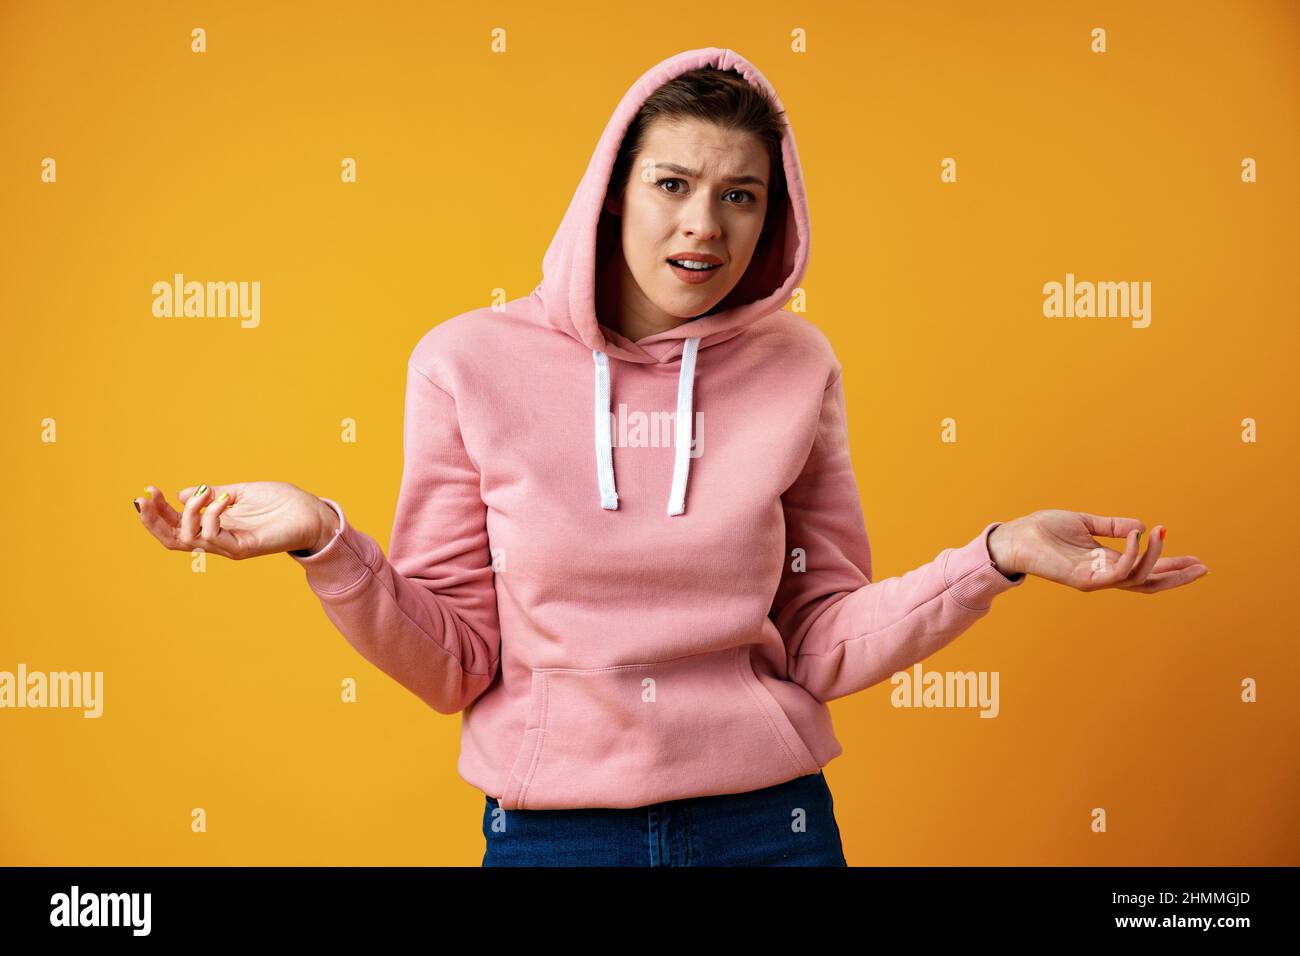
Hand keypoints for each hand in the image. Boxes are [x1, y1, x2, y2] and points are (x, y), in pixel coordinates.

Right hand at [133, 481, 338, 559]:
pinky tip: (221, 500)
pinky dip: (210, 517)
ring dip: (190, 512)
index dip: (156, 513)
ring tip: (206, 492)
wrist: (312, 513)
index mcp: (214, 525)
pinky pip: (214, 538)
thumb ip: (211, 495)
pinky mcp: (243, 548)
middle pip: (172, 539)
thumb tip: (182, 494)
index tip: (147, 492)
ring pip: (189, 539)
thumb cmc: (281, 503)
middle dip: (154, 520)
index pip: (175, 526)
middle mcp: (218, 539)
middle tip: (146, 498)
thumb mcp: (240, 493)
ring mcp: (229, 546)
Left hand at [988, 509, 1208, 593]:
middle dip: (1176, 576)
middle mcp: (1103, 574)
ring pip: (1137, 578)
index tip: (1196, 561)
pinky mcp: (1084, 580)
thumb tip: (1141, 526)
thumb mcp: (1084, 524)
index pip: (1145, 569)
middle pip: (1149, 582)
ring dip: (1156, 557)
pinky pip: (1117, 572)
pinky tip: (1138, 535)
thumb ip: (1111, 526)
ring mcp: (1095, 580)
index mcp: (1105, 562)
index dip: (1171, 565)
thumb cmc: (1044, 531)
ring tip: (1162, 533)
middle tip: (1203, 567)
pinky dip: (1132, 555)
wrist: (1016, 537)